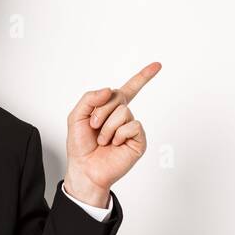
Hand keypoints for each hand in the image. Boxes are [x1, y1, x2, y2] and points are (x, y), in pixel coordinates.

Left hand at [64, 61, 160, 202]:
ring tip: (103, 140)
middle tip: (93, 127)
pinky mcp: (138, 140)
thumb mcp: (76, 117)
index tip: (158, 65)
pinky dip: (119, 134)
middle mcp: (123, 116)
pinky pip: (133, 125)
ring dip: (107, 126)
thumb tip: (110, 90)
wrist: (84, 169)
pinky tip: (114, 144)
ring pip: (124, 111)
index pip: (129, 89)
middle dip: (100, 111)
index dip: (143, 77)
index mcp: (110, 109)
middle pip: (117, 97)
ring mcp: (131, 128)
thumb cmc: (80, 145)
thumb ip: (89, 98)